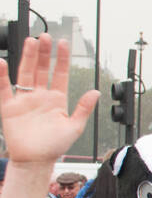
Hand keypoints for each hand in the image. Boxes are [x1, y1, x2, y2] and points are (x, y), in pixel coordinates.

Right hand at [0, 36, 98, 163]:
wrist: (35, 160)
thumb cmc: (55, 146)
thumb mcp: (74, 127)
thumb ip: (83, 109)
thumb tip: (96, 92)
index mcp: (57, 100)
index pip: (59, 74)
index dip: (61, 59)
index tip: (63, 44)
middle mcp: (40, 97)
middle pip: (42, 69)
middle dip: (44, 53)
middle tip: (46, 36)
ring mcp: (24, 100)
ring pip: (26, 73)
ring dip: (29, 58)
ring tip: (31, 41)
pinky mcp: (9, 107)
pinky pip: (4, 88)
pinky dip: (2, 76)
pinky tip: (3, 62)